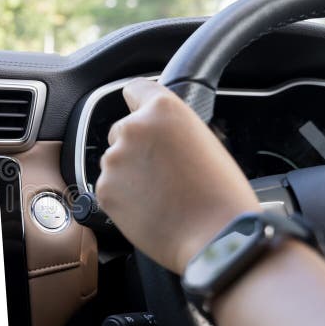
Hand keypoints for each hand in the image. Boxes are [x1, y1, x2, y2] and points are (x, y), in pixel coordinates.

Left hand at [95, 78, 260, 272]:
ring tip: (160, 193)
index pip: (135, 89)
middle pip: (122, 130)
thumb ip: (173, 129)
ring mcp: (114, 160)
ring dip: (129, 173)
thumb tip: (157, 135)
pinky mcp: (104, 189)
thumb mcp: (204, 141)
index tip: (141, 112)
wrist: (215, 236)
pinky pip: (109, 187)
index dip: (139, 103)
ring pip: (115, 161)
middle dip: (136, 147)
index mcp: (163, 109)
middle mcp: (133, 128)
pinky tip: (149, 207)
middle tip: (163, 170)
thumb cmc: (220, 193)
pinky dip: (123, 197)